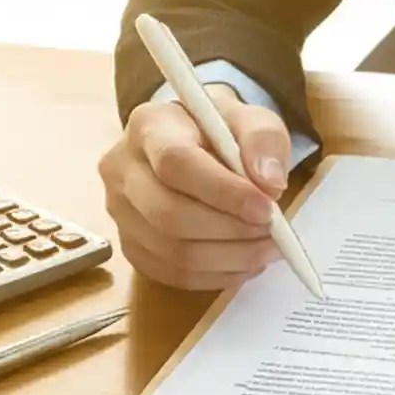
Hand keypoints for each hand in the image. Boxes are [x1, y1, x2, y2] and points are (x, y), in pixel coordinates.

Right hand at [98, 84, 289, 289]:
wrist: (193, 145)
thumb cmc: (220, 130)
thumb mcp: (250, 118)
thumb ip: (263, 140)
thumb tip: (270, 184)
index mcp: (149, 127)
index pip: (176, 162)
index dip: (224, 192)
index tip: (266, 208)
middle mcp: (122, 170)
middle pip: (170, 214)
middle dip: (231, 230)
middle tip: (273, 232)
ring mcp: (121, 213)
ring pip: (174, 252)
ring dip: (231, 258)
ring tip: (267, 247)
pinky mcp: (132, 247)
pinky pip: (174, 275)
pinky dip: (218, 276)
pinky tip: (244, 262)